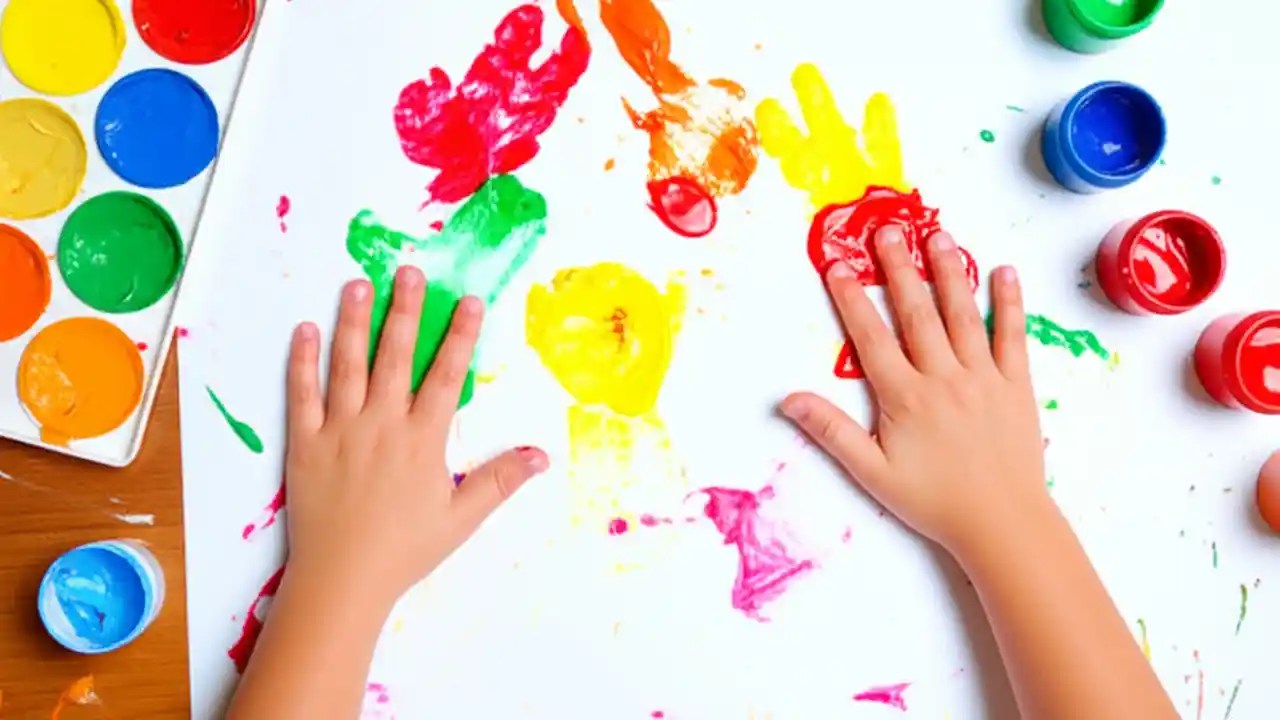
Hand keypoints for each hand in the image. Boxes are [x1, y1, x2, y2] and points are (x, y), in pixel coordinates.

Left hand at [283, 266, 549, 601]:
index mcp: (422, 439)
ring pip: (348, 364)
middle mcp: (382, 424)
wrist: (343, 578)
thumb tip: (541, 455)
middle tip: (410, 271)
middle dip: (405, 310)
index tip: (469, 301)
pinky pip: (303, 394)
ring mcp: (340, 430)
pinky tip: (305, 331)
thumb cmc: (405, 549)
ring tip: (358, 284)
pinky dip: (303, 361)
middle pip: (396, 355)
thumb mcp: (461, 517)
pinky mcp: (306, 443)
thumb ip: (500, 480)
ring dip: (353, 321)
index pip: (445, 376)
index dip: (460, 336)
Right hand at [781, 226, 1048, 556]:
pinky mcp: (1016, 385)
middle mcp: (943, 378)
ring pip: (963, 315)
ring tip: (938, 236)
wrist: (1003, 523)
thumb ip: (831, 432)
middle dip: (899, 269)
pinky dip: (1009, 303)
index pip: (871, 338)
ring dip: (949, 273)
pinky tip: (1004, 272)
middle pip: (916, 313)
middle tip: (887, 232)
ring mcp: (983, 377)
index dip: (852, 300)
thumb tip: (789, 400)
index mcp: (905, 397)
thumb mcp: (872, 472)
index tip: (837, 267)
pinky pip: (1012, 336)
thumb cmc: (933, 502)